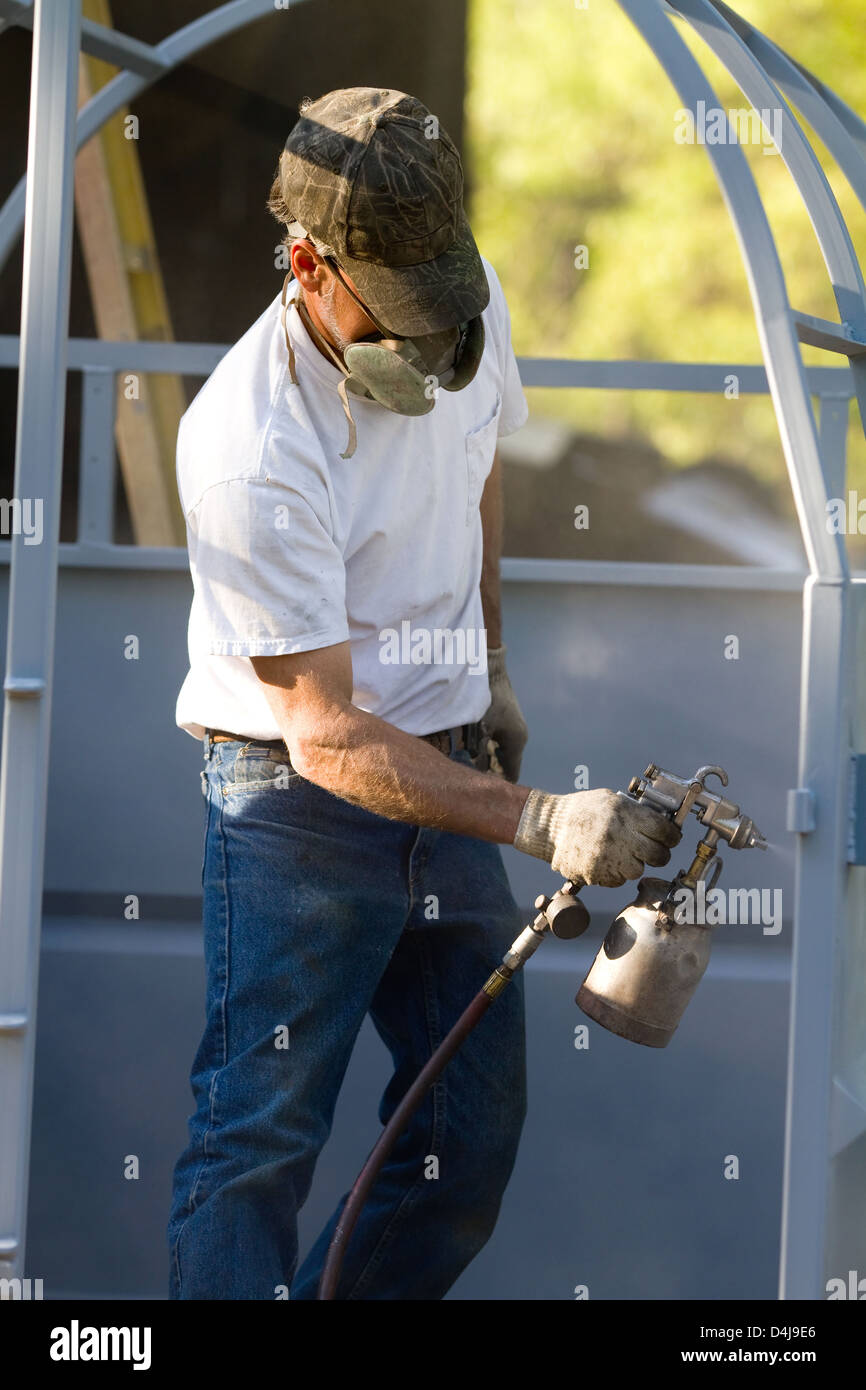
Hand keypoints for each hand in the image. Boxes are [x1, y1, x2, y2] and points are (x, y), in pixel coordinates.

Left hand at [482, 645, 527, 781]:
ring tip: (467, 766)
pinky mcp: (504, 720)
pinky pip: (496, 742)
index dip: (499, 787)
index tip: (483, 794)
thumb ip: (477, 753)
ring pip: (499, 753)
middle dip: (489, 774)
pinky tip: (469, 749)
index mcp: (516, 741)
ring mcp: (512, 727)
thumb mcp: (478, 728)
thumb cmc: (485, 699)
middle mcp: (518, 737)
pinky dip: (485, 748)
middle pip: (505, 765)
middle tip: (470, 781)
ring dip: (485, 760)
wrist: (488, 668)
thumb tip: (473, 773)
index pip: (511, 775)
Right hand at [513, 786, 680, 887]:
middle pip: (657, 855)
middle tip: (654, 850)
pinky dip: (616, 873)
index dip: (672, 836)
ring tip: (623, 853)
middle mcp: (618, 836)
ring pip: (638, 870)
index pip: (664, 831)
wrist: (550, 825)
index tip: (671, 838)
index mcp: (625, 814)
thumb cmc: (583, 810)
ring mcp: (607, 857)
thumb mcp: (612, 800)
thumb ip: (637, 813)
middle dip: (659, 854)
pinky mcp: (596, 874)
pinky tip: (607, 860)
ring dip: (635, 864)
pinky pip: (618, 880)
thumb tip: (663, 824)